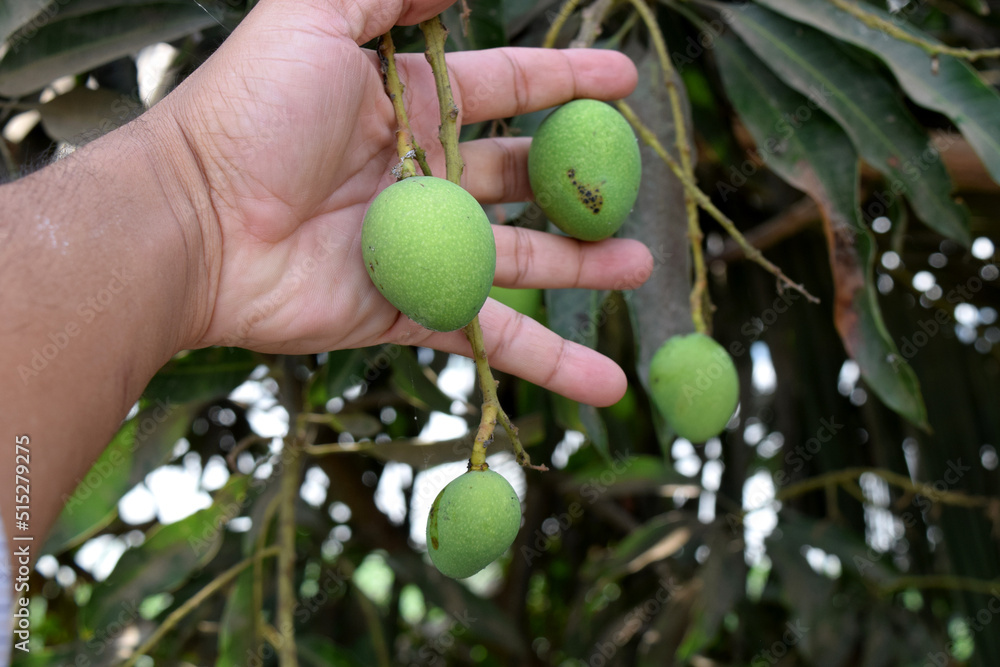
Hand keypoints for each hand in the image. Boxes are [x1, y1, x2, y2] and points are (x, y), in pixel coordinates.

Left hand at [155, 0, 650, 405]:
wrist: (193, 226)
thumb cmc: (249, 115)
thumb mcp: (313, 18)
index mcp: (410, 108)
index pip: (509, 88)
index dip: (567, 81)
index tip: (624, 83)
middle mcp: (423, 176)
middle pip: (524, 179)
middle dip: (582, 183)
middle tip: (635, 193)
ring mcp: (420, 247)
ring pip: (520, 259)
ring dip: (583, 268)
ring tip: (639, 268)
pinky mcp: (408, 310)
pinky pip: (490, 335)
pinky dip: (547, 362)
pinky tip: (604, 383)